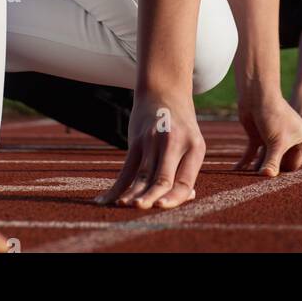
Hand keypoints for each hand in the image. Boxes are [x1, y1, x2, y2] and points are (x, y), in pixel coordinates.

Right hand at [95, 92, 204, 210]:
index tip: (161, 208)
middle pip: (163, 179)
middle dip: (151, 198)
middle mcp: (175, 143)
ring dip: (132, 194)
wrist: (164, 90)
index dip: (174, 199)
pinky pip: (126, 168)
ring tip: (123, 207)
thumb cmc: (180, 125)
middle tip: (141, 210)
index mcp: (195, 147)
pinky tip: (106, 199)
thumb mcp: (191, 143)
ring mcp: (154, 140)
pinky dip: (116, 187)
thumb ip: (186, 170)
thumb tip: (183, 198)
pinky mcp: (137, 139)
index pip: (184, 181)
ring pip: (142, 176)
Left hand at [234, 88, 301, 174]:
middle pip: (279, 163)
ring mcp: (271, 137)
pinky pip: (252, 153)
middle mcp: (288, 138)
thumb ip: (273, 163)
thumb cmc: (273, 115)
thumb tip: (267, 177)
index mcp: (301, 138)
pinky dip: (245, 162)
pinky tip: (236, 170)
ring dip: (255, 169)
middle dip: (270, 172)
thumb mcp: (276, 142)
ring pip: (264, 159)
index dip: (284, 173)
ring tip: (247, 182)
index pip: (294, 164)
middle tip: (259, 186)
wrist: (256, 94)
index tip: (274, 182)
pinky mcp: (258, 136)